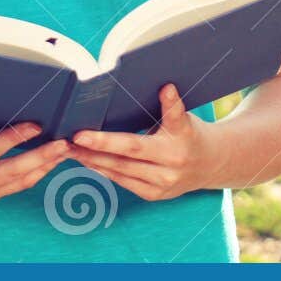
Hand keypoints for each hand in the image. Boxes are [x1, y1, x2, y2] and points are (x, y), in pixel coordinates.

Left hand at [66, 83, 218, 200]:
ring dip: (92, 160)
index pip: (148, 132)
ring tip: (70, 148)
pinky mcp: (154, 195)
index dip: (121, 130)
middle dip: (96, 147)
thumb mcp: (184, 117)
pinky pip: (123, 181)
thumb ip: (170, 106)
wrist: (211, 165)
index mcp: (178, 141)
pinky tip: (86, 160)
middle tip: (72, 137)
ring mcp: (162, 184)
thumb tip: (162, 85)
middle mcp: (170, 166)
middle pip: (127, 155)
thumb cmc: (190, 134)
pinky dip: (103, 170)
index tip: (96, 126)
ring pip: (120, 171)